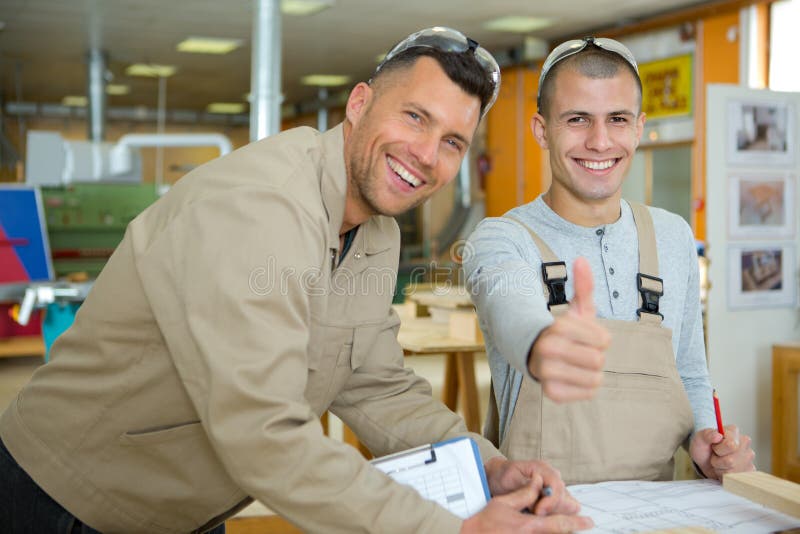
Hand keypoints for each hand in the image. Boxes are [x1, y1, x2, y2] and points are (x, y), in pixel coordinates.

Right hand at [460, 483, 593, 533]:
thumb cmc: (482, 522)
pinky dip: (542, 533)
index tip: (589, 521)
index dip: (576, 522)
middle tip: (580, 523)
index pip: (559, 524)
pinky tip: (539, 528)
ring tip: (558, 523)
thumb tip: (538, 482)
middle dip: (568, 528)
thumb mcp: (503, 503)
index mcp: (529, 526)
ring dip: (555, 530)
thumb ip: (524, 493)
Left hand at [484, 457, 578, 515]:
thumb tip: (539, 491)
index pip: (557, 485)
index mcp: (542, 468)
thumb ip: (526, 486)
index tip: (538, 512)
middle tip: (534, 513)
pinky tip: (540, 513)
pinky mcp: (555, 496)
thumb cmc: (504, 475)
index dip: (551, 501)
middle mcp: (553, 476)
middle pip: (564, 497)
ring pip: (567, 505)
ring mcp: (555, 486)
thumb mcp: (510, 478)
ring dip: (553, 512)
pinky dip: (554, 514)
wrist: (500, 476)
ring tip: (535, 511)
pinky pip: (564, 509)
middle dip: (551, 509)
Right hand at [528, 257, 610, 401]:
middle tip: (582, 352)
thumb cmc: (565, 332)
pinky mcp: (551, 393)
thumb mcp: (577, 309)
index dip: (601, 339)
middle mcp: (548, 349)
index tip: (587, 337)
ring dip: (592, 373)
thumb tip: (581, 259)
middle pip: (599, 360)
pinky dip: (585, 388)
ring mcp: (547, 372)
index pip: (605, 340)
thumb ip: (583, 285)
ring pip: (595, 379)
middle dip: (596, 356)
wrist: (537, 355)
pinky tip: (573, 378)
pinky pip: (588, 394)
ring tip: (577, 366)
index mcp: (558, 326)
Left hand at [689, 426, 755, 479]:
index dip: (718, 449)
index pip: (730, 445)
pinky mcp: (750, 469)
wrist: (705, 460)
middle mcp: (745, 442)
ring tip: (719, 462)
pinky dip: (726, 476)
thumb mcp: (699, 439)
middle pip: (730, 461)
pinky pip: (736, 478)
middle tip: (715, 455)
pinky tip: (725, 468)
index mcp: (733, 431)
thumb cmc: (704, 448)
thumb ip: (706, 435)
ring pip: (732, 471)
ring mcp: (749, 456)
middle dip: (718, 461)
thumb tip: (718, 435)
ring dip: (720, 469)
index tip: (713, 446)